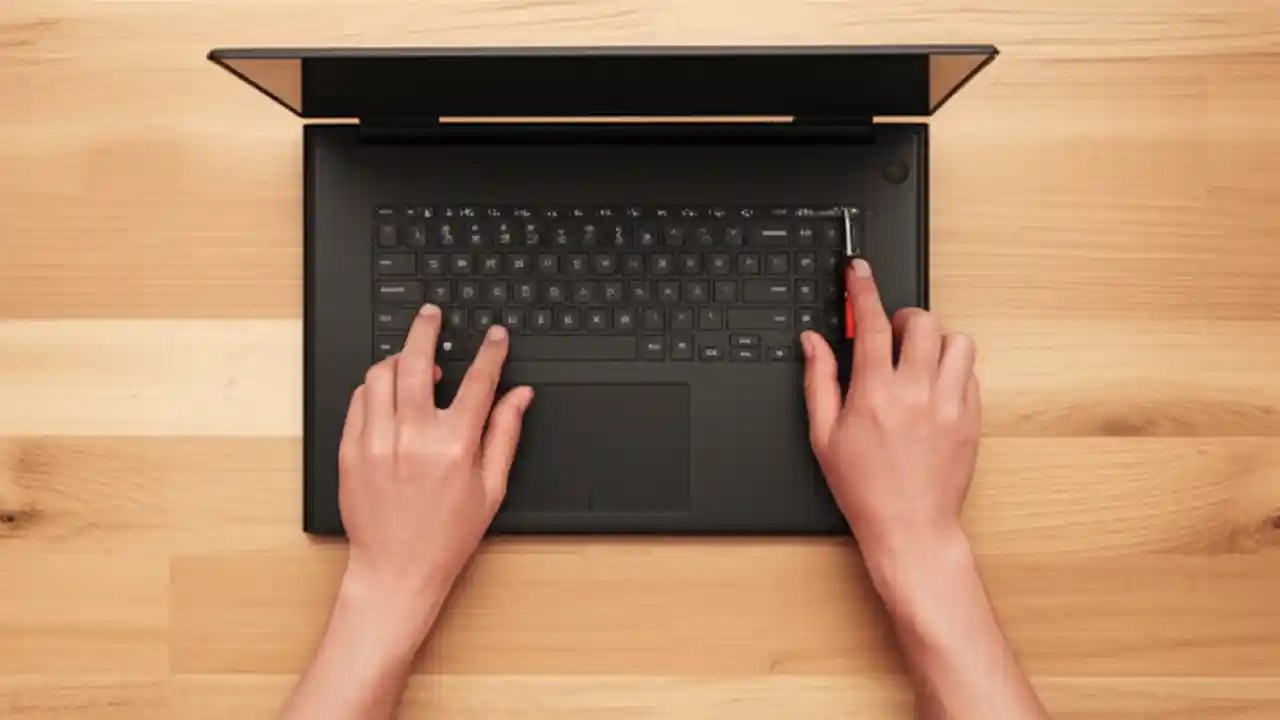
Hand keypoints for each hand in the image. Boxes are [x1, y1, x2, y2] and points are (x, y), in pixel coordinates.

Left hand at [338, 304, 533, 625]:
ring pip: (381, 375)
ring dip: (398, 359)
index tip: (495, 335)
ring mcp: (377, 441)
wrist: (398, 569)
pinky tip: (387, 392)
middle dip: (427, 329)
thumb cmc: (447, 534)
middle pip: (417, 361)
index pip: (478, 380)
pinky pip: (359, 400)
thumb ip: (505, 433)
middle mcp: (413, 436)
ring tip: (412, 363)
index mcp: (454, 445)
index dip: (491, 351)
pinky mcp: (351, 450)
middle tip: (433, 315)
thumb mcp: (491, 486)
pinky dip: (374, 387)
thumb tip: (520, 396)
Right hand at [800, 258, 979, 559]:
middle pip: (922, 323)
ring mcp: (950, 404)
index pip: (873, 324)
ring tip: (917, 360)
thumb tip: (813, 342)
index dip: (864, 289)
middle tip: (890, 336)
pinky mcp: (972, 418)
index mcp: (875, 394)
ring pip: (957, 341)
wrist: (910, 527)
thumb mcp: (824, 435)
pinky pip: (971, 373)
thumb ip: (818, 380)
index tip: (859, 270)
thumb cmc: (864, 487)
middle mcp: (917, 393)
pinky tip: (934, 387)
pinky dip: (953, 369)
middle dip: (904, 319)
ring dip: (935, 340)